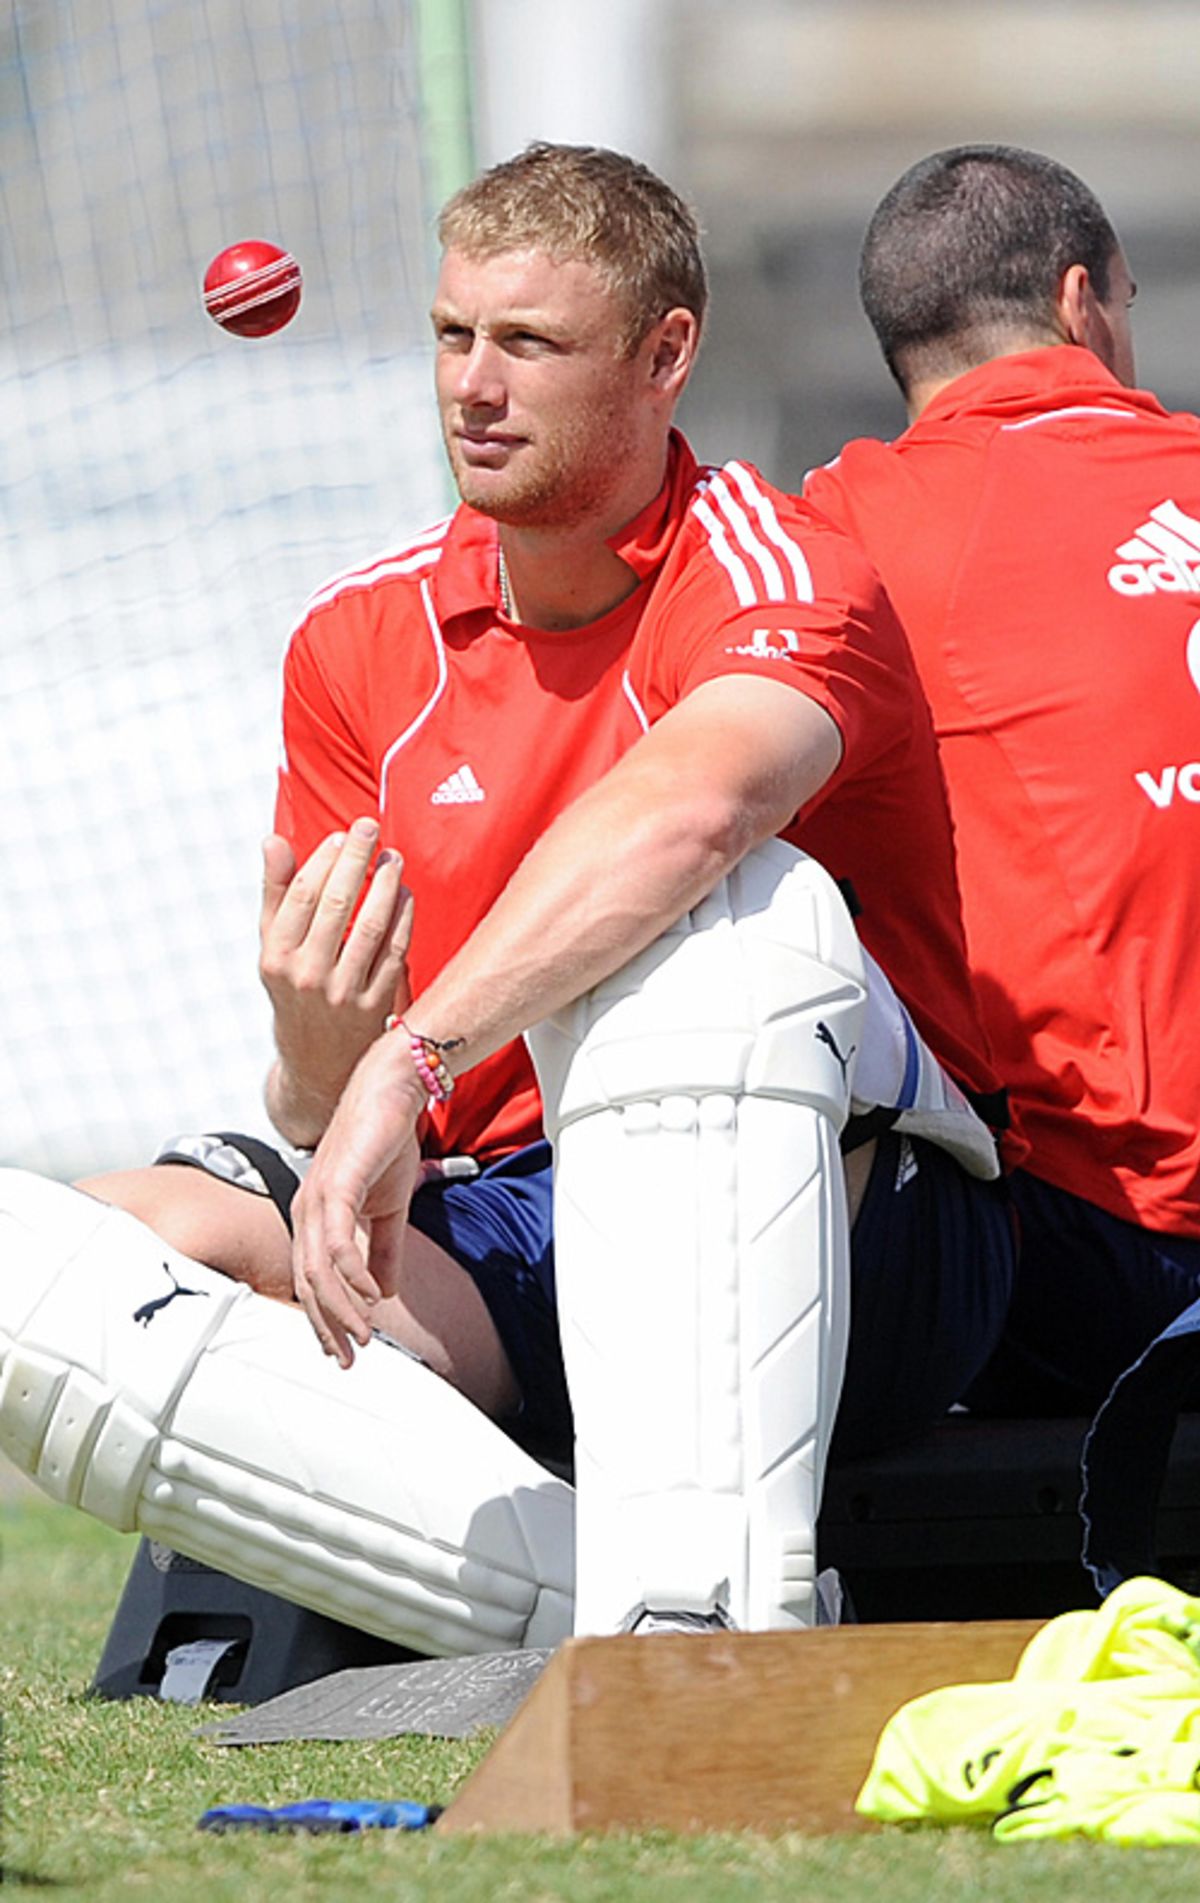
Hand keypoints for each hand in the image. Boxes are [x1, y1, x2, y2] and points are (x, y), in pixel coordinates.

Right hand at [260, 817, 412, 1144]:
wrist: (316, 1067)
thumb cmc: (294, 995)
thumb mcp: (272, 950)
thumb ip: (275, 894)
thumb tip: (273, 840)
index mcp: (276, 958)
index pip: (302, 897)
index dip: (323, 861)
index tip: (341, 835)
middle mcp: (306, 976)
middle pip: (335, 905)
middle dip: (356, 860)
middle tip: (370, 828)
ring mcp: (341, 994)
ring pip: (369, 927)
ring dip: (385, 886)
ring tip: (393, 857)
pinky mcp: (374, 1008)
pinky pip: (394, 954)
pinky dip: (403, 920)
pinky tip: (406, 894)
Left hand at [290, 1038, 427, 1365]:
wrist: (393, 1091)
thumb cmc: (384, 1141)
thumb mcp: (389, 1208)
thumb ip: (383, 1250)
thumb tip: (385, 1292)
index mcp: (313, 1217)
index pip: (309, 1280)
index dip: (324, 1319)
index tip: (344, 1351)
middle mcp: (306, 1211)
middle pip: (306, 1283)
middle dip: (327, 1326)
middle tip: (350, 1359)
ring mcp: (317, 1197)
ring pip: (317, 1270)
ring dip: (341, 1309)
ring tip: (364, 1335)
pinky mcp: (337, 1184)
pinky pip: (338, 1241)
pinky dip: (354, 1274)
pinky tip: (374, 1294)